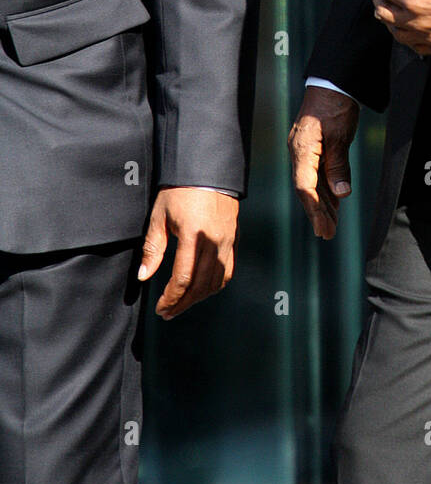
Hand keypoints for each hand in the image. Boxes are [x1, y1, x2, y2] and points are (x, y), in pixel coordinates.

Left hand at [138, 186, 238, 319]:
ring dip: (198, 297)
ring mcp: (227, 241)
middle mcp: (213, 241)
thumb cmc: (180, 190)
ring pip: (216, 282)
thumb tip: (143, 276)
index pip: (183, 278)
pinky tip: (202, 289)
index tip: (160, 308)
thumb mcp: (159, 216)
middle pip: (200, 285)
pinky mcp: (233, 239)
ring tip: (183, 303)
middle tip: (168, 313)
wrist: (208, 171)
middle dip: (183, 303)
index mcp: (193, 235)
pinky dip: (215, 285)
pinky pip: (227, 270)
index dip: (171, 298)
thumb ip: (152, 248)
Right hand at [288, 86, 359, 238]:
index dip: (315, 210)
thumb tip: (341, 193)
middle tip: (327, 235)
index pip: (305, 187)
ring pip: (312, 183)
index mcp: (302, 150)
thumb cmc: (335, 105)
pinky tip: (334, 203)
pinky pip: (317, 174)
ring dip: (322, 205)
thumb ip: (339, 164)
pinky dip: (325, 189)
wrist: (331, 81)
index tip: (324, 229)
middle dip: (317, 213)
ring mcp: (305, 150)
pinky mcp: (313, 148)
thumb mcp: (341, 135)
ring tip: (332, 226)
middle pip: (306, 189)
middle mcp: (299, 152)